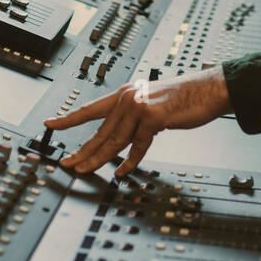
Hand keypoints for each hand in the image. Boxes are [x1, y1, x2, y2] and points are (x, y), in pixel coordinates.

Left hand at [43, 67, 232, 176]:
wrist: (210, 89)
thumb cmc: (186, 97)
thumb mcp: (154, 103)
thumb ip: (137, 116)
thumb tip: (126, 134)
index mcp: (126, 93)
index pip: (90, 108)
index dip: (68, 117)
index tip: (50, 123)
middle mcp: (128, 98)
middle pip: (98, 130)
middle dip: (81, 149)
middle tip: (66, 163)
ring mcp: (139, 107)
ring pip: (112, 140)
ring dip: (96, 158)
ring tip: (83, 170)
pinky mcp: (153, 118)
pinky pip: (137, 146)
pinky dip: (129, 161)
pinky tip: (121, 171)